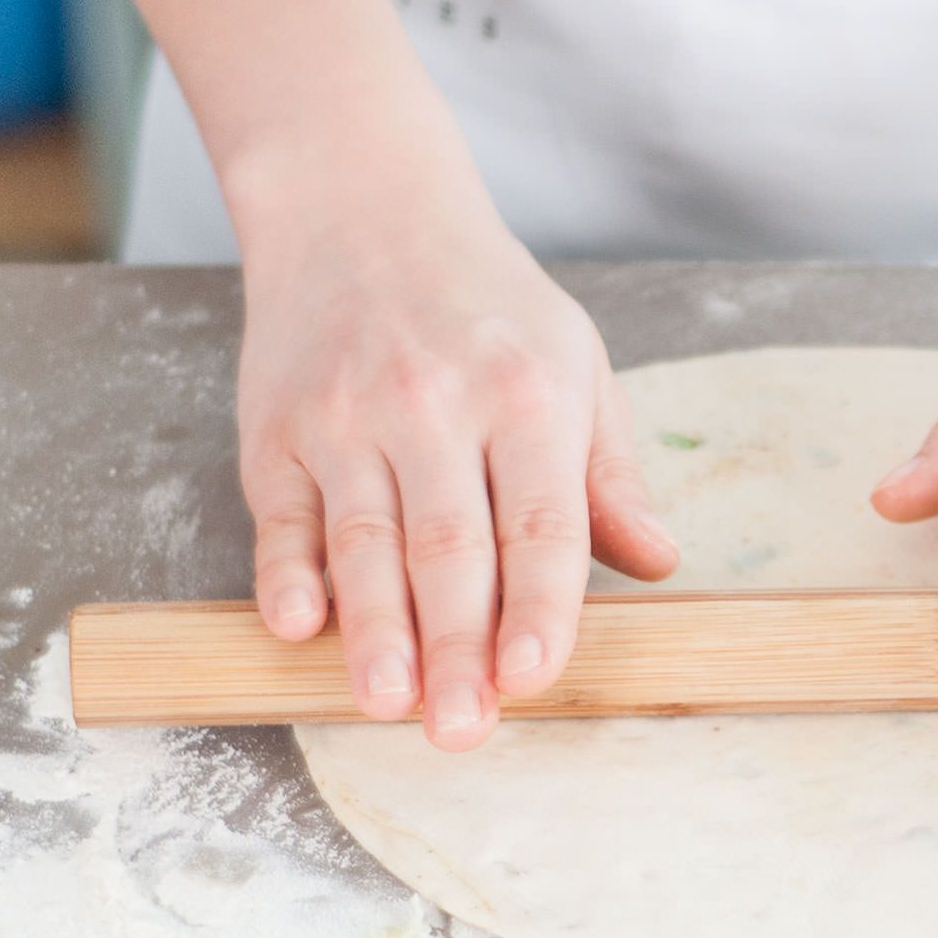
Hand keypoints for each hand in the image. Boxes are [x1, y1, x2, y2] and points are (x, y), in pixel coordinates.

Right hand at [235, 171, 676, 749]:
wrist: (360, 206)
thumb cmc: (490, 305)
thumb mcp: (578, 366)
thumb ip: (611, 474)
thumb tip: (658, 562)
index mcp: (527, 398)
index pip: (540, 524)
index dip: (538, 608)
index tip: (534, 678)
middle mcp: (434, 407)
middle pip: (448, 548)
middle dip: (456, 648)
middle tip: (462, 730)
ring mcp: (349, 417)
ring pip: (363, 540)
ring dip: (375, 630)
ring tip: (386, 705)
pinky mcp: (278, 428)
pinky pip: (286, 514)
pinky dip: (289, 572)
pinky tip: (299, 628)